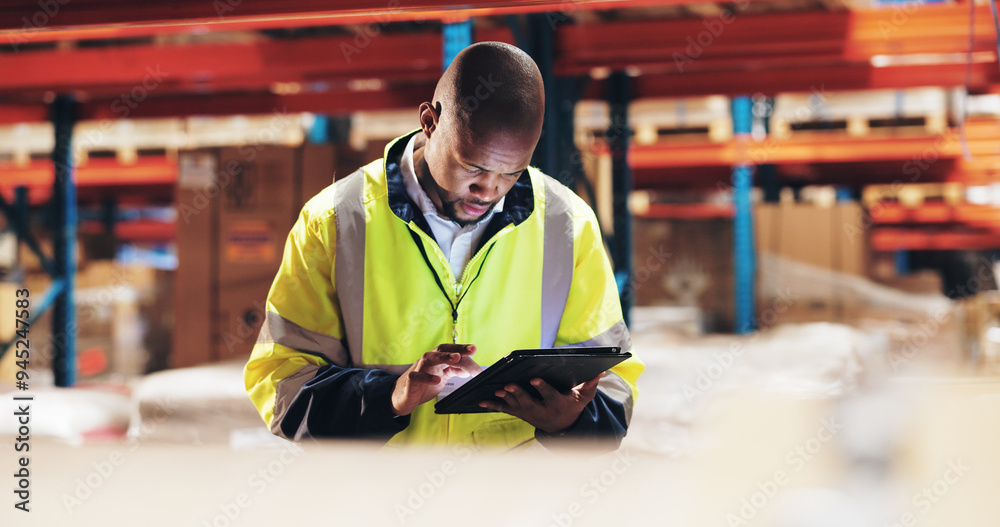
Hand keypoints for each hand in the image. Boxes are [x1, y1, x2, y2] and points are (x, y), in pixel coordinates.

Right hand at [391, 344, 481, 416]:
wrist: (402, 397)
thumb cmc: (422, 385)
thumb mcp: (441, 377)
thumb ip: (453, 371)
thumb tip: (469, 369)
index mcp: (436, 359)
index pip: (450, 350)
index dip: (462, 349)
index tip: (474, 349)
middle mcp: (428, 361)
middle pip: (442, 350)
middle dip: (457, 348)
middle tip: (471, 349)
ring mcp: (418, 369)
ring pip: (429, 359)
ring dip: (443, 357)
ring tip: (456, 358)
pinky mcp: (410, 381)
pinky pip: (417, 376)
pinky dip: (426, 377)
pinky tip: (437, 379)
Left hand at [479, 373, 602, 433]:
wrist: (561, 426)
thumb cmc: (573, 406)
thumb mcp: (584, 398)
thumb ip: (590, 386)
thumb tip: (601, 371)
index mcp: (556, 404)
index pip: (549, 395)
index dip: (541, 388)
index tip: (534, 379)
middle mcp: (541, 411)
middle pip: (528, 402)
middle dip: (518, 393)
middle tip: (509, 385)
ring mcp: (528, 414)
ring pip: (515, 405)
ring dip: (505, 398)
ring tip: (496, 390)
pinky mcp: (519, 413)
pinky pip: (505, 409)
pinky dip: (493, 404)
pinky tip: (481, 400)